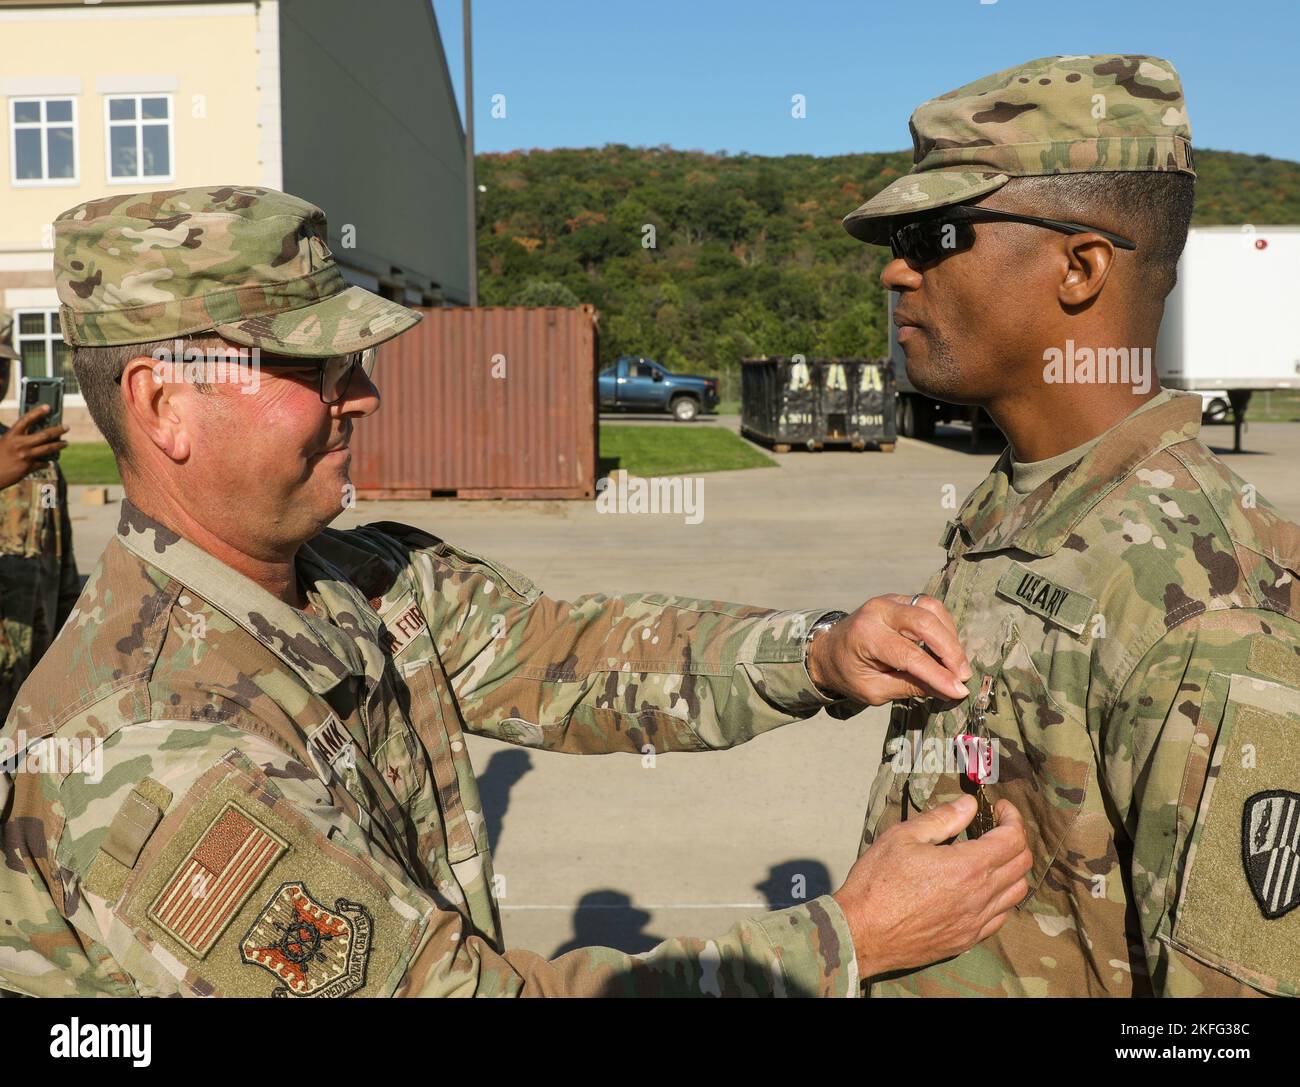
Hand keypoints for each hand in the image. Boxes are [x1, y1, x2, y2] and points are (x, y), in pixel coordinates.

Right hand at [0, 405, 66, 488]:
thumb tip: (34, 436)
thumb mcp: (3, 442)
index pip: (26, 419)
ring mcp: (25, 456)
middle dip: (58, 430)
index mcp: (11, 435)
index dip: (38, 412)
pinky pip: (43, 463)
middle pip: (44, 434)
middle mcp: (19, 444)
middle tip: (67, 427)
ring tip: (65, 443)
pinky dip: (47, 462)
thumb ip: (16, 438)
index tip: (48, 407)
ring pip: (48, 448)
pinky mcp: (28, 467)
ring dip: (59, 445)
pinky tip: (50, 461)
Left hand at [807, 594, 970, 703]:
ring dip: (950, 637)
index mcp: (866, 635)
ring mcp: (889, 600)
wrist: (828, 650)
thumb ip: (908, 687)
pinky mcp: (900, 599)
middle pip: (924, 622)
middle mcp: (877, 611)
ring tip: (957, 665)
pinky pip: (929, 606)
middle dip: (950, 650)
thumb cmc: (848, 673)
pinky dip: (944, 626)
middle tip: (963, 676)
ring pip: (931, 609)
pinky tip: (948, 648)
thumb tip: (948, 690)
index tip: (959, 690)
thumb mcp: (872, 690)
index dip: (937, 673)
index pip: (909, 654)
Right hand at [831, 795, 1031, 978]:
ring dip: (1011, 869)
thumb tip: (969, 804)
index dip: (1012, 818)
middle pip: (1022, 864)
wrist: (862, 933)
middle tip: (996, 827)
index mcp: (968, 867)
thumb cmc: (877, 882)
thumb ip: (942, 818)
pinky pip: (1000, 917)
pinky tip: (979, 888)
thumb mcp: (903, 837)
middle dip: (1015, 839)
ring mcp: (976, 922)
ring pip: (1016, 893)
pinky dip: (1000, 897)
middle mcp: (980, 896)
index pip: (1013, 839)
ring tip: (990, 856)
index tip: (999, 808)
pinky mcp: (967, 940)